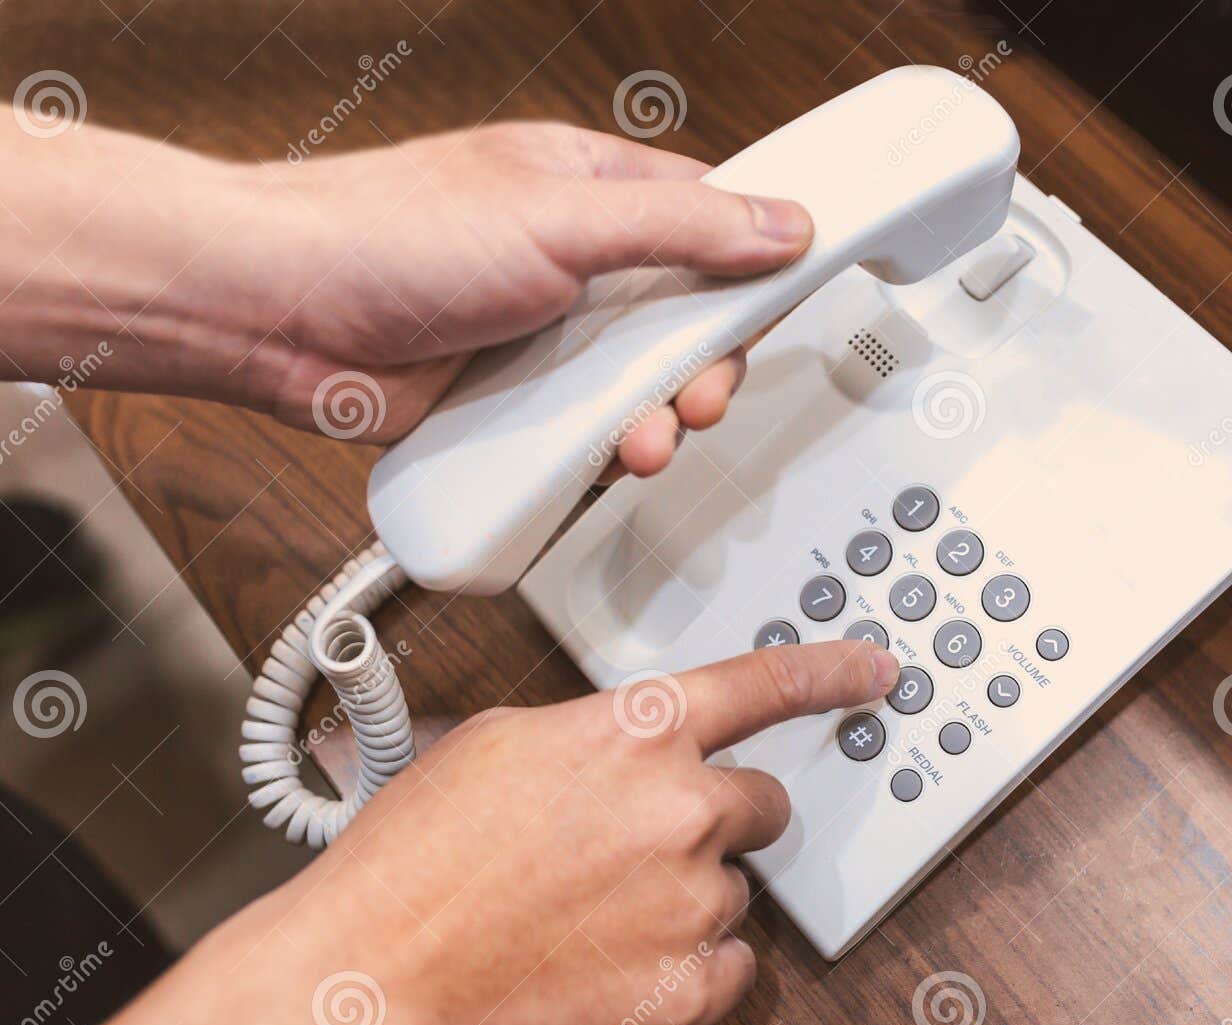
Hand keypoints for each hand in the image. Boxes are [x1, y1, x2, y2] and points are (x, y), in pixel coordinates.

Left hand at [0, 120, 813, 476]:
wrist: (275, 317)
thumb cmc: (383, 233)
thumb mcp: (557, 217)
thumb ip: (680, 226)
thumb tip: (781, 223)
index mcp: (591, 190)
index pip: (711, 220)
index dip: (757, 263)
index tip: (790, 299)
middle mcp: (574, 264)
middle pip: (685, 322)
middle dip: (703, 367)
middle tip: (700, 393)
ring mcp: (544, 338)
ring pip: (639, 388)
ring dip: (656, 420)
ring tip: (644, 440)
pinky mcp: (513, 403)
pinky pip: (585, 435)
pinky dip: (602, 455)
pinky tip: (601, 461)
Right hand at [62, 640, 898, 1024]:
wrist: (379, 974)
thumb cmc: (414, 863)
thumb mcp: (495, 746)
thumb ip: (588, 734)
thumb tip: (621, 749)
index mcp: (634, 733)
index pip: (762, 686)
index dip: (828, 674)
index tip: (873, 671)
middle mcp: (680, 808)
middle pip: (759, 804)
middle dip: (717, 820)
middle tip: (644, 847)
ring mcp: (692, 898)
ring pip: (732, 890)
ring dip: (684, 898)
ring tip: (592, 915)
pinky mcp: (689, 985)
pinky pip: (728, 965)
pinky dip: (684, 967)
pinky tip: (612, 963)